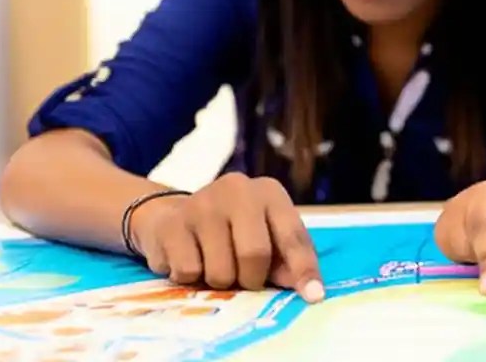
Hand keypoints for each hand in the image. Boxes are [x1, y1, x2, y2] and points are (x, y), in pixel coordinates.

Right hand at [128, 173, 324, 302]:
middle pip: (255, 254)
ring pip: (220, 271)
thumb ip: (288, 262)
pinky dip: (190, 279)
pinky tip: (190, 259)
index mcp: (269, 193)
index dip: (304, 270)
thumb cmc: (232, 232)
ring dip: (219, 282)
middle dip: (252, 279)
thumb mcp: (266, 238)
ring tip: (214, 265)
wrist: (172, 215)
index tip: (313, 296)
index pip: (293, 236)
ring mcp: (202, 203)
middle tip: (244, 279)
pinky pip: (188, 273)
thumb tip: (310, 292)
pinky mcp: (172, 223)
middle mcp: (238, 190)